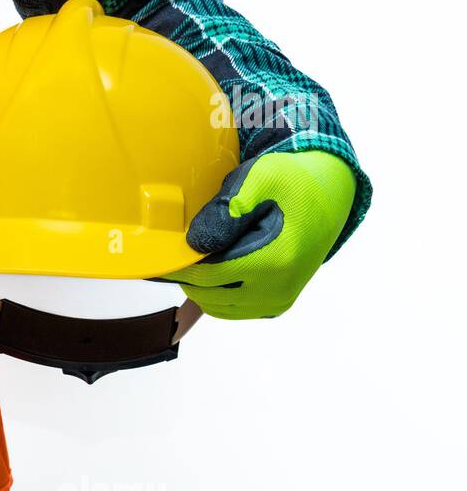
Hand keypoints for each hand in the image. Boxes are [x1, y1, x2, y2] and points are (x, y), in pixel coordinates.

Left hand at [164, 151, 355, 319]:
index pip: (207, 275)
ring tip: (196, 258)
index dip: (179, 265)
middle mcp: (278, 289)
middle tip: (175, 253)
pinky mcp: (276, 305)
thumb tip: (194, 244)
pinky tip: (207, 277)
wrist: (328, 193)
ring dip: (201, 286)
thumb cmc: (292, 182)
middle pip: (208, 294)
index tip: (161, 255)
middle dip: (188, 275)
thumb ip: (226, 211)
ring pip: (217, 306)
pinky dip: (215, 296)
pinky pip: (232, 309)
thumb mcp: (259, 180)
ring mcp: (278, 301)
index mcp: (274, 261)